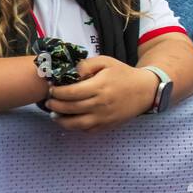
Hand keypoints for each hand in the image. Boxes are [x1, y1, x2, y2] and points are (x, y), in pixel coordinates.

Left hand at [43, 56, 159, 129]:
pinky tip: (70, 120)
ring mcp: (103, 117)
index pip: (71, 93)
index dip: (57, 92)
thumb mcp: (106, 61)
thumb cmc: (123, 74)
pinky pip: (87, 130)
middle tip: (48, 102)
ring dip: (61, 121)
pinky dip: (75, 127)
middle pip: (70, 108)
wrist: (144, 90)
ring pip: (76, 124)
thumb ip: (86, 65)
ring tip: (54, 115)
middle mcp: (100, 104)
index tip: (51, 89)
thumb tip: (71, 72)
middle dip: (55, 106)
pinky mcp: (107, 126)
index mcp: (99, 87)